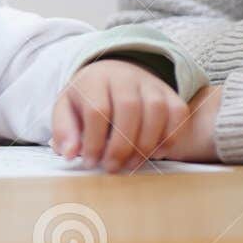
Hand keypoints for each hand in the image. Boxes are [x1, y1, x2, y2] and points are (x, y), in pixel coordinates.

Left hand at [51, 59, 193, 172]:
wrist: (112, 74)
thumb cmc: (88, 98)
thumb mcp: (66, 109)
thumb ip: (64, 131)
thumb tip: (69, 153)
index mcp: (95, 79)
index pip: (97, 110)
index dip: (94, 142)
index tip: (90, 162)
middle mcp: (125, 76)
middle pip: (129, 109)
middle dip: (121, 146)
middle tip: (112, 168)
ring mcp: (150, 83)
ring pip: (156, 110)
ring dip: (145, 145)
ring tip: (131, 165)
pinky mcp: (169, 92)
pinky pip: (178, 112)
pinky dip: (170, 137)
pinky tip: (155, 153)